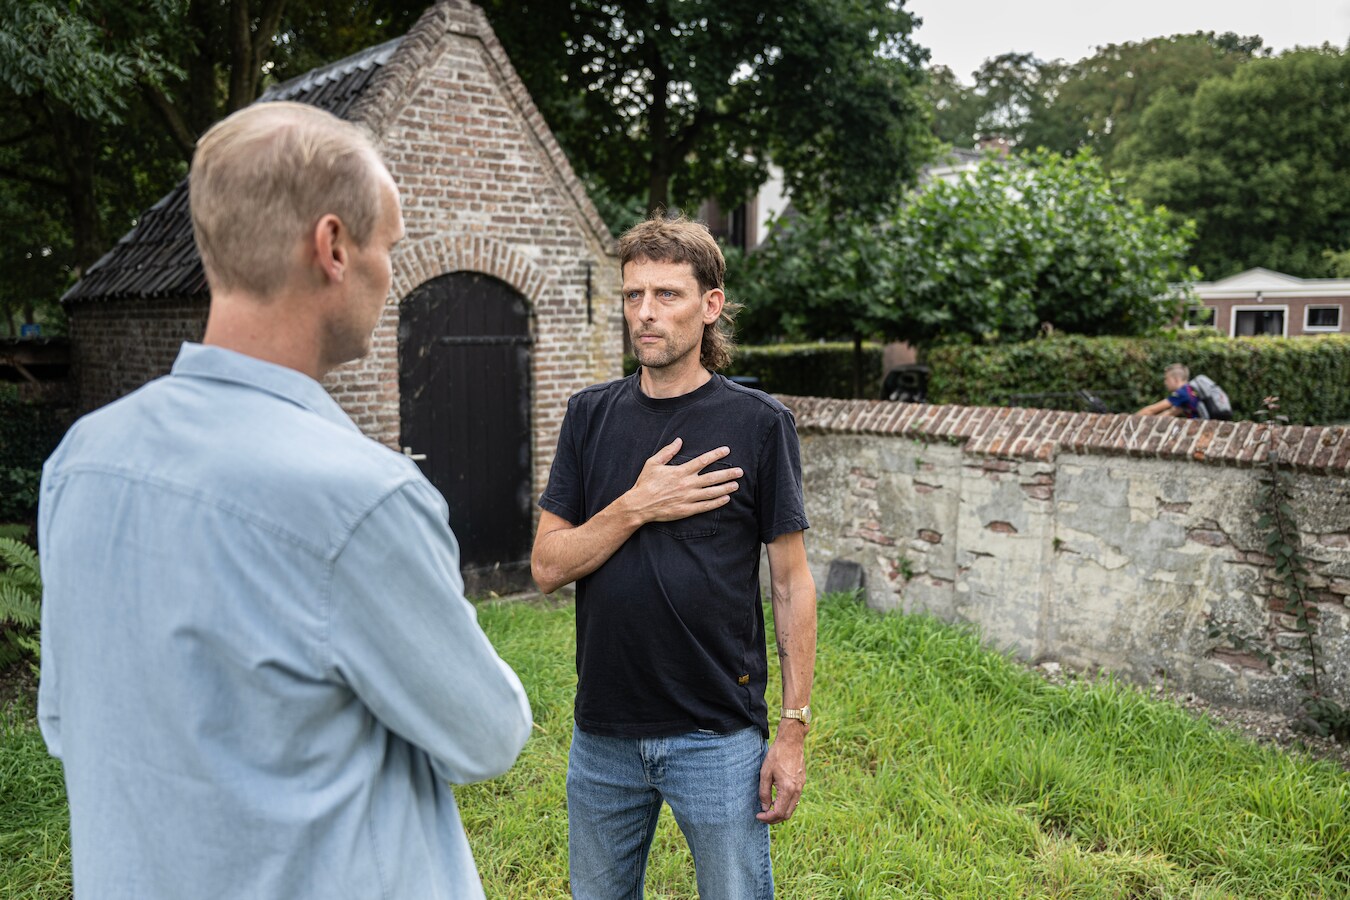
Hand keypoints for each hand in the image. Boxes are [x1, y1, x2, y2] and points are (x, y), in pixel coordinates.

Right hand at [625, 437, 740, 524]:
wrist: (639, 505)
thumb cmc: (645, 483)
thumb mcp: (653, 463)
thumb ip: (667, 451)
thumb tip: (678, 440)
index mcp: (680, 471)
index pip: (703, 461)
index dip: (716, 455)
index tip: (727, 450)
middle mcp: (687, 484)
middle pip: (712, 477)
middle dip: (728, 473)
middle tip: (740, 471)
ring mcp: (688, 498)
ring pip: (712, 492)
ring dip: (726, 488)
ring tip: (736, 484)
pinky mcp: (687, 510)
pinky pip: (705, 506)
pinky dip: (717, 503)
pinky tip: (726, 499)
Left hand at [756, 729, 804, 823]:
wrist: (791, 741)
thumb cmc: (777, 755)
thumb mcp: (765, 773)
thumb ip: (764, 792)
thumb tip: (765, 807)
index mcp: (788, 789)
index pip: (779, 813)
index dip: (767, 818)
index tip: (758, 816)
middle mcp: (797, 790)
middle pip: (787, 814)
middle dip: (774, 819)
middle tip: (763, 816)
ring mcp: (801, 787)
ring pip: (792, 808)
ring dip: (780, 812)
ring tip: (768, 809)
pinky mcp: (802, 782)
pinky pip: (795, 800)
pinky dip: (786, 804)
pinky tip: (776, 800)